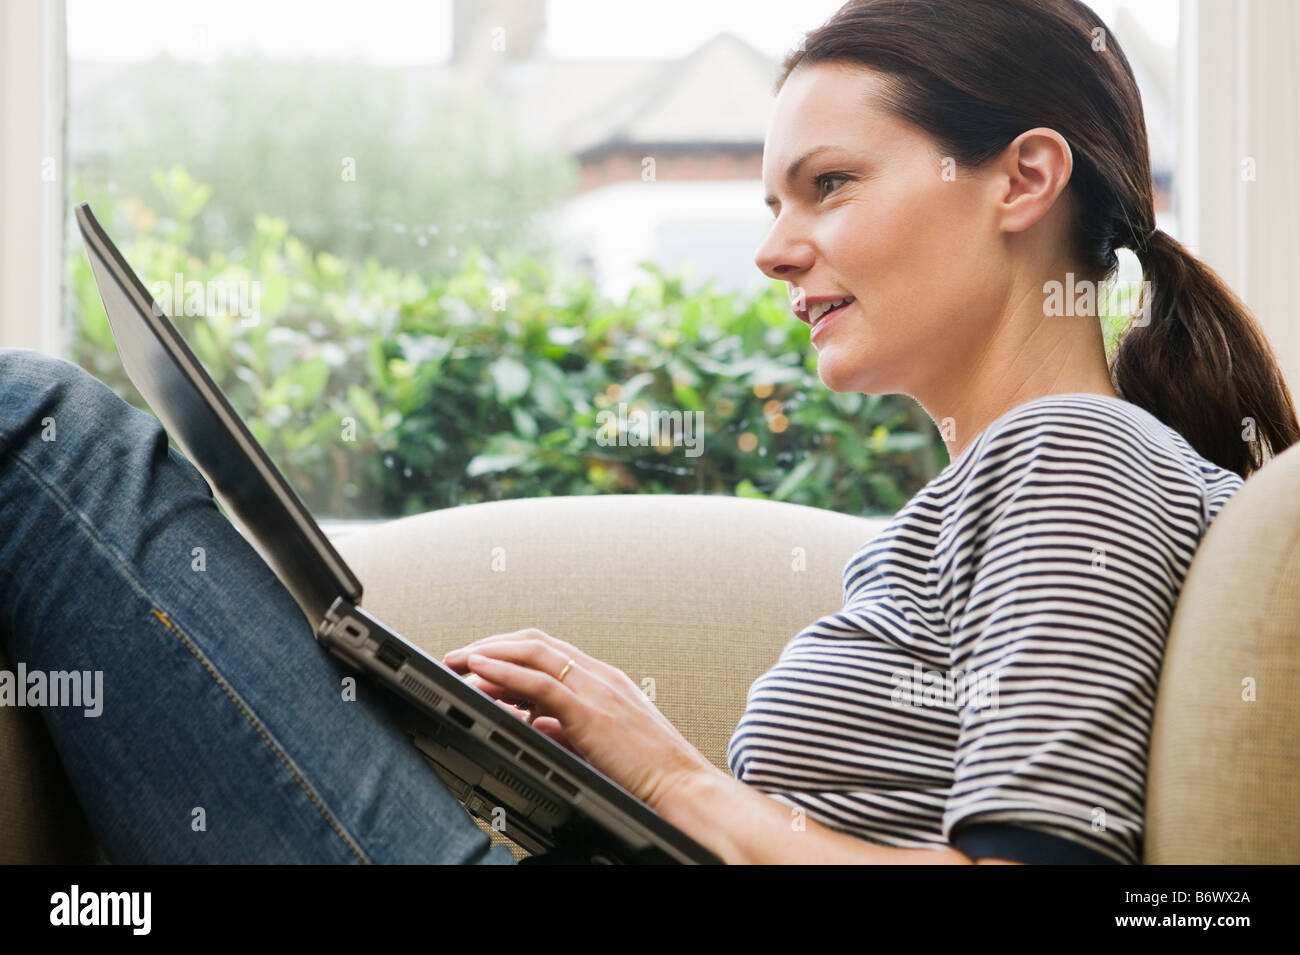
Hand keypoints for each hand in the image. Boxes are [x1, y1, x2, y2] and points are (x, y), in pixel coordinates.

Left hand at [442, 628, 716, 811]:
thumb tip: (532, 722)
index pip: (548, 651)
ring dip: (490, 652)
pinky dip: (505, 672)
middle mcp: (599, 675)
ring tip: (459, 659)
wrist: (683, 785)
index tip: (480, 660)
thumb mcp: (599, 742)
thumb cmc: (649, 770)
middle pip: (535, 642)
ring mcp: (596, 688)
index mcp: (603, 680)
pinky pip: (539, 682)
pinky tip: (481, 671)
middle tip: (459, 655)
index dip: (510, 651)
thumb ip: (565, 727)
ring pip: (534, 653)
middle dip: (492, 643)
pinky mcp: (590, 710)